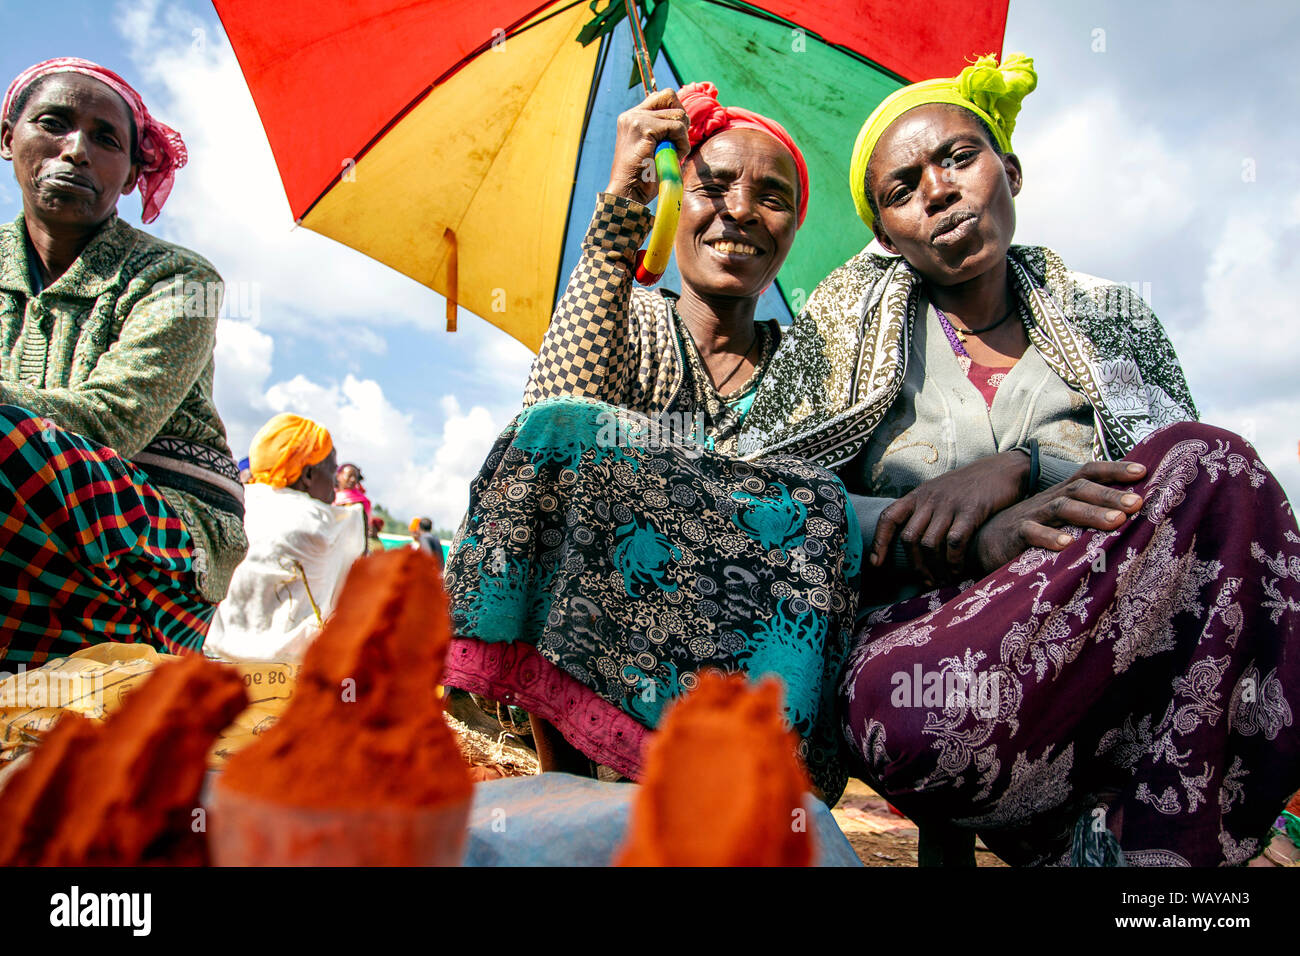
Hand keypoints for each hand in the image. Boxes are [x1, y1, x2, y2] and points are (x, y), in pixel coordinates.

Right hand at [605, 89, 690, 203]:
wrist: (628, 193)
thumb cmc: (643, 178)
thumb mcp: (655, 148)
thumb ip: (664, 131)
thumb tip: (684, 120)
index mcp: (632, 118)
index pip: (661, 96)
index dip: (674, 111)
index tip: (675, 134)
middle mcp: (632, 115)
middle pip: (670, 96)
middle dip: (680, 120)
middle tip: (676, 143)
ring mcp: (636, 119)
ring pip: (678, 114)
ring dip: (681, 137)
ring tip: (671, 154)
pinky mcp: (644, 127)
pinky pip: (677, 128)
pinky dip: (681, 144)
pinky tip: (672, 156)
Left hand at [869, 450, 1030, 586]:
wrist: (1003, 468)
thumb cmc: (970, 486)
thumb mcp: (939, 491)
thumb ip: (924, 510)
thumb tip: (909, 539)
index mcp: (918, 495)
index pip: (889, 517)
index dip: (879, 542)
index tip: (876, 563)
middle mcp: (930, 499)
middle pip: (910, 538)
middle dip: (915, 565)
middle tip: (926, 580)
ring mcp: (950, 505)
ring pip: (930, 544)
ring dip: (934, 568)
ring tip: (942, 580)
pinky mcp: (971, 511)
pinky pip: (954, 542)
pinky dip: (954, 561)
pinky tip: (958, 570)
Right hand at [970, 460, 1147, 572]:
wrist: (982, 542)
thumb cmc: (1028, 530)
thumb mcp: (1056, 518)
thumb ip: (1083, 512)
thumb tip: (1124, 512)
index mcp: (1060, 494)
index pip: (1088, 474)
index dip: (1114, 470)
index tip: (1143, 472)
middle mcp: (1048, 500)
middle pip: (1080, 489)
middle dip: (1110, 495)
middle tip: (1138, 503)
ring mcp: (1031, 516)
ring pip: (1062, 509)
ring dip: (1090, 514)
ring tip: (1116, 521)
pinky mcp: (1014, 534)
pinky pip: (1032, 533)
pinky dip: (1049, 537)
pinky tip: (1068, 544)